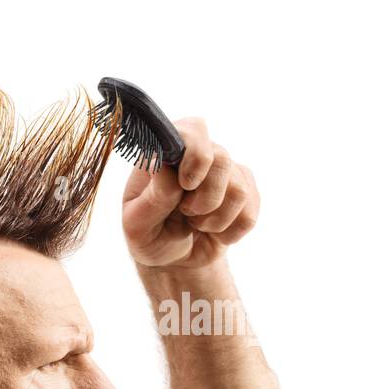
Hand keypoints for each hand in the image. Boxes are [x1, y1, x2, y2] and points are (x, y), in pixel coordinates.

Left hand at [121, 117, 259, 269]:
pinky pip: (250, 213)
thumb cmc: (149, 236)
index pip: (194, 130)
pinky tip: (215, 233)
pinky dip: (230, 233)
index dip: (197, 156)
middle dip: (206, 198)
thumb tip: (165, 169)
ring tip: (197, 224)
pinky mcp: (244, 195)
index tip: (186, 184)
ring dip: (216, 220)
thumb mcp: (137, 224)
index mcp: (168, 151)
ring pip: (239, 191)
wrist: (172, 259)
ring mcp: (225, 174)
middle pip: (222, 160)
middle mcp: (200, 154)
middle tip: (186, 213)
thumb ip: (151, 198)